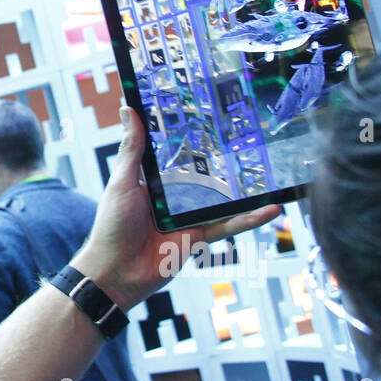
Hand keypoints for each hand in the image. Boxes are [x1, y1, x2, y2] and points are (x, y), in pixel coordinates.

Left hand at [71, 104, 282, 309]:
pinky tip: (269, 209)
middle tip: (249, 136)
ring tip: (269, 173)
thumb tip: (127, 109)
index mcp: (153, 180)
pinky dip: (249, 219)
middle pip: (205, 174)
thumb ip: (131, 148)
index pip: (175, 152)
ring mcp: (188, 216)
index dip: (189, 135)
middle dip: (225, 159)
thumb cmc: (111, 226)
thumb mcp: (122, 181)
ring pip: (223, 199)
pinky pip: (228, 225)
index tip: (206, 112)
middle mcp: (173, 196)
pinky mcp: (199, 235)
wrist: (117, 272)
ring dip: (247, 190)